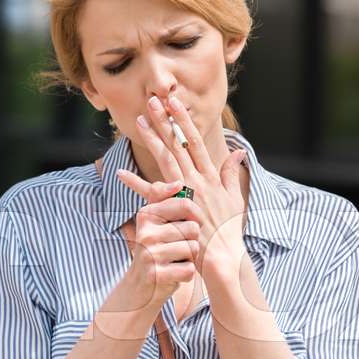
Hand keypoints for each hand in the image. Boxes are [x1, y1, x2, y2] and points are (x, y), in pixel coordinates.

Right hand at [117, 196, 200, 310]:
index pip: (185, 205)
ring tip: (175, 261)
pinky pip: (189, 269)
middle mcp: (146, 233)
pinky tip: (174, 274)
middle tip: (177, 249)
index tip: (190, 225)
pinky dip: (186, 274)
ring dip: (189, 258)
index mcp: (146, 215)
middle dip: (191, 241)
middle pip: (192, 228)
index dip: (196, 216)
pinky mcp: (156, 275)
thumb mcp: (154, 222)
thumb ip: (163, 199)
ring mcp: (150, 254)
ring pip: (192, 249)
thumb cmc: (155, 250)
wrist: (140, 286)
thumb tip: (178, 184)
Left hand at [120, 93, 248, 271]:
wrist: (223, 257)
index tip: (174, 102)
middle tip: (152, 101)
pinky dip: (135, 183)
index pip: (195, 142)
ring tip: (140, 121)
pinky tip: (120, 173)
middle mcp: (198, 181)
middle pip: (178, 145)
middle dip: (165, 122)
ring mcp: (185, 195)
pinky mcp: (174, 211)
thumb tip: (237, 152)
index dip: (184, 121)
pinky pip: (151, 195)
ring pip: (166, 160)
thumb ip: (232, 173)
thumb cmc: (228, 230)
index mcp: (211, 177)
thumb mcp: (234, 198)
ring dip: (152, 139)